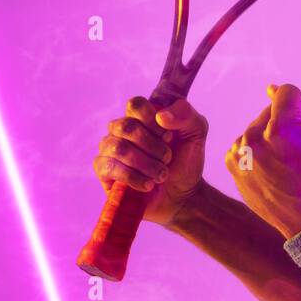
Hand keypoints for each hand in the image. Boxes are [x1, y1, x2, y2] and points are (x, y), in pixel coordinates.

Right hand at [93, 95, 207, 225]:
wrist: (182, 196)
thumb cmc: (186, 161)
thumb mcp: (196, 133)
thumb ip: (186, 115)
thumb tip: (161, 115)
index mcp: (142, 116)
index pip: (135, 104)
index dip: (153, 121)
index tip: (169, 136)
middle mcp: (122, 129)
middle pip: (127, 126)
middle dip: (153, 146)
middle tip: (168, 158)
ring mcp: (110, 149)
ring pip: (118, 148)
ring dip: (146, 164)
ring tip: (161, 175)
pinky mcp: (103, 171)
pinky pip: (109, 167)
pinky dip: (134, 177)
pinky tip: (148, 185)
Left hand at [225, 83, 300, 238]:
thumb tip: (271, 89)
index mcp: (281, 127)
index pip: (286, 92)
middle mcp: (254, 137)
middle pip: (269, 110)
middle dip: (284, 122)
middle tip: (299, 152)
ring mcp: (240, 153)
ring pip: (256, 127)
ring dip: (269, 137)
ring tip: (285, 163)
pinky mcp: (232, 166)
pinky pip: (244, 145)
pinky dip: (257, 152)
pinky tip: (271, 168)